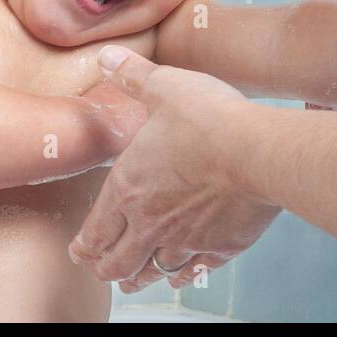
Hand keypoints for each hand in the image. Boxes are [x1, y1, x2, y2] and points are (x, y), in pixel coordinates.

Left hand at [68, 48, 280, 293]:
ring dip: (139, 277)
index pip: (93, 232)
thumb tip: (106, 56)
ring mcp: (185, 239)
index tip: (79, 251)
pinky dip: (182, 276)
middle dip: (105, 269)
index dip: (82, 246)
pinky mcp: (219, 246)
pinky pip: (193, 271)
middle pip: (116, 264)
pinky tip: (182, 274)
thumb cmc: (209, 120)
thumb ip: (134, 75)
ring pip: (152, 273)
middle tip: (102, 269)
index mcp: (128, 189)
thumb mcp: (166, 87)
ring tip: (135, 280)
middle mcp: (150, 222)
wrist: (257, 152)